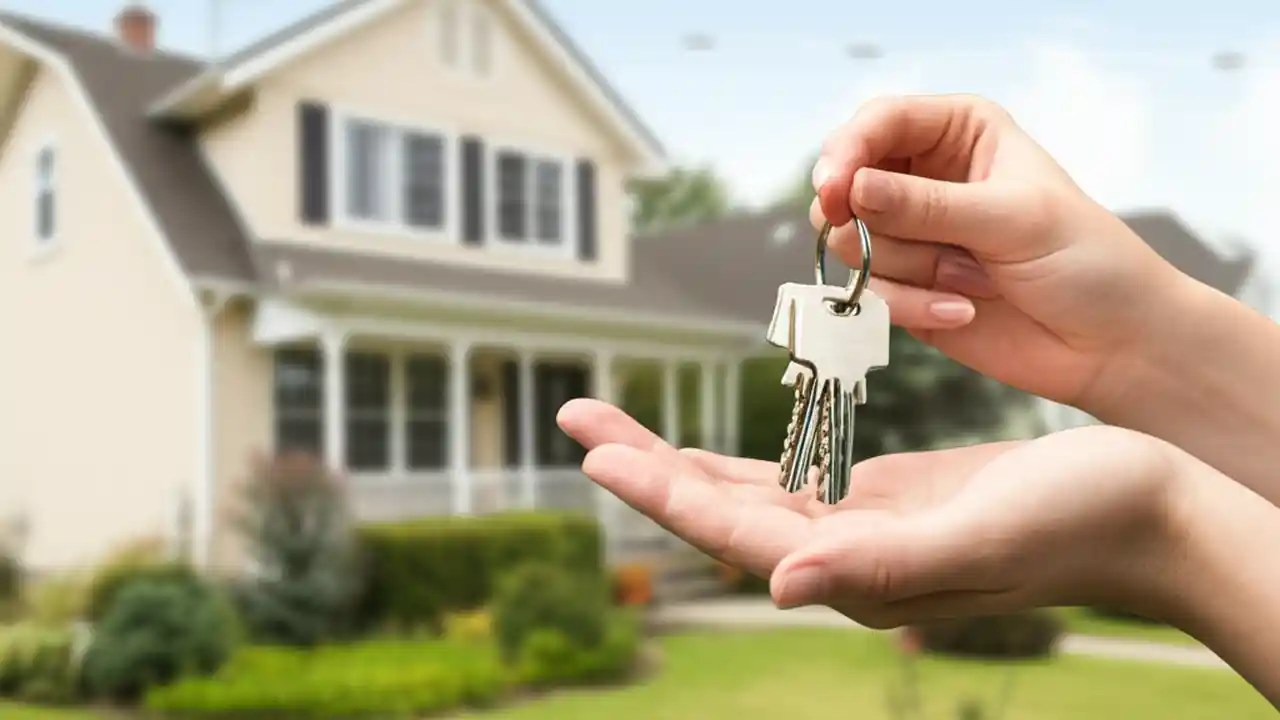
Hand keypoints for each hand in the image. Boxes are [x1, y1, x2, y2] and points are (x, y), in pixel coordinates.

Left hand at [558, 399, 1186, 627]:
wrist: (1142, 511)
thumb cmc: (1079, 521)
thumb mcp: (982, 535)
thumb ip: (884, 566)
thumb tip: (778, 585)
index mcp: (858, 572)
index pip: (734, 530)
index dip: (660, 492)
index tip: (595, 451)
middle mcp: (844, 558)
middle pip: (718, 512)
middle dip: (644, 466)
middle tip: (576, 417)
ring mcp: (860, 530)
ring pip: (742, 495)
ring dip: (674, 460)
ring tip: (612, 424)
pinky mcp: (881, 500)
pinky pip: (787, 482)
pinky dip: (733, 462)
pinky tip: (700, 452)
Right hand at [809, 94, 1191, 409]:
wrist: (1111, 345)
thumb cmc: (1087, 262)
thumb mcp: (1012, 219)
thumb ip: (928, 205)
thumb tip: (853, 190)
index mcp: (958, 134)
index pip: (878, 123)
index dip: (848, 152)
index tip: (835, 190)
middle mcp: (925, 180)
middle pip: (847, 184)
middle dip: (869, 219)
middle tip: (876, 237)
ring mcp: (911, 238)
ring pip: (850, 242)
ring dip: (909, 268)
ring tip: (973, 279)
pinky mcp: (904, 289)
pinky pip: (866, 293)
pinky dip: (909, 306)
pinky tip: (962, 309)